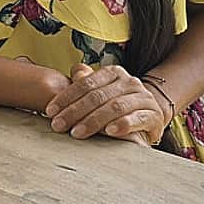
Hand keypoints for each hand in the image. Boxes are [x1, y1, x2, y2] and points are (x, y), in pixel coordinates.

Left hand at [44, 64, 166, 145]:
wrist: (151, 118)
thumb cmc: (119, 105)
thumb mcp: (102, 92)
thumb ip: (87, 82)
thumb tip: (75, 71)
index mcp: (113, 73)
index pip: (85, 84)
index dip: (66, 97)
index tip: (50, 112)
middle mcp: (129, 81)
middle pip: (97, 96)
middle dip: (74, 112)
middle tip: (58, 125)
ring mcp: (143, 97)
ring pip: (114, 107)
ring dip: (93, 121)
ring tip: (77, 132)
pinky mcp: (153, 115)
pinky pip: (137, 118)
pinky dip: (122, 124)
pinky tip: (110, 132)